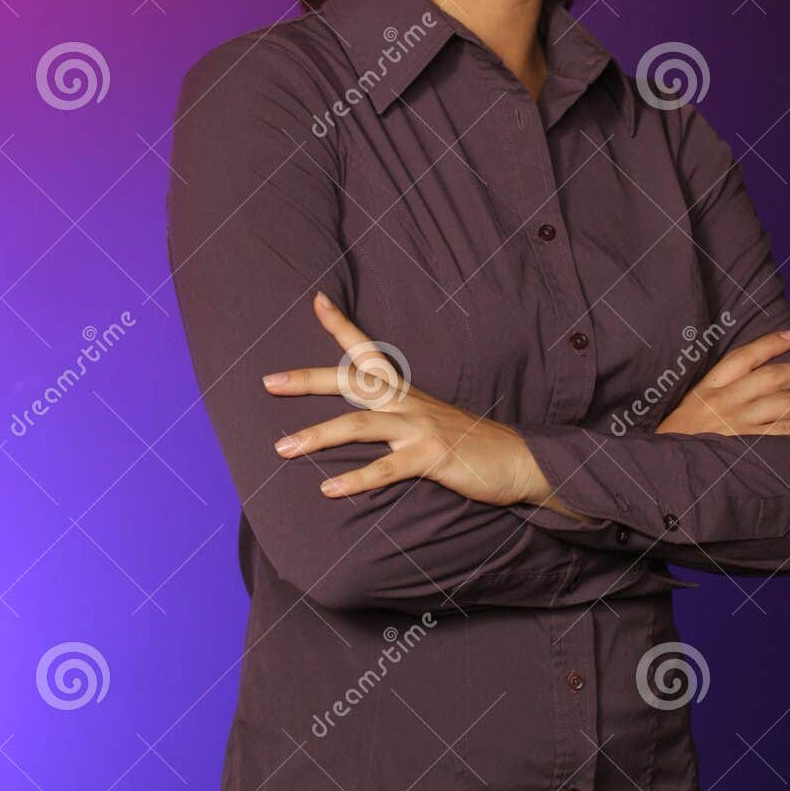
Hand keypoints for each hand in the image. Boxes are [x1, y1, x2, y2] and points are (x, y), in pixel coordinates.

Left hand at [263, 290, 553, 508]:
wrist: (520, 461)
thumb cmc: (472, 444)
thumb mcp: (432, 421)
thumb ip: (399, 419)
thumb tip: (367, 424)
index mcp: (408, 392)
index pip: (369, 351)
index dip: (342, 326)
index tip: (316, 300)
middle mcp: (409, 403)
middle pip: (351, 382)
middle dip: (308, 380)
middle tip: (269, 382)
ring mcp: (420, 429)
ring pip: (360, 426)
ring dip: (317, 436)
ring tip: (282, 448)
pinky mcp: (431, 458)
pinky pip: (386, 468)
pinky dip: (355, 478)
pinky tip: (329, 490)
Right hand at [655, 328, 789, 438]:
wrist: (660, 472)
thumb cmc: (676, 441)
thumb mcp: (689, 408)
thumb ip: (716, 394)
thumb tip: (752, 383)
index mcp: (708, 388)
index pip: (743, 357)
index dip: (770, 344)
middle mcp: (724, 401)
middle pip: (772, 379)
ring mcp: (736, 425)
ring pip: (785, 405)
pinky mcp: (746, 449)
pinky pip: (786, 435)